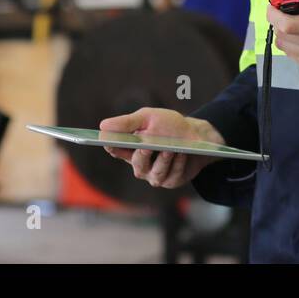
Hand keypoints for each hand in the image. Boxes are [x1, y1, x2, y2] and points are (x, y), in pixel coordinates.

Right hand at [98, 107, 224, 188]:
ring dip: (164, 161)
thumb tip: (103, 126)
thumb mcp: (148, 118)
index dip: (113, 148)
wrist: (196, 135)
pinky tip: (182, 152)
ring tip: (170, 149)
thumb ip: (127, 123)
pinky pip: (174, 174)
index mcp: (132, 150)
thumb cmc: (168, 125)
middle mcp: (143, 166)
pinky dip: (179, 162)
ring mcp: (158, 175)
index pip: (117, 151)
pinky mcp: (173, 179)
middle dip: (142, 156)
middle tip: (146, 146)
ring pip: (157, 173)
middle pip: (137, 165)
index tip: (110, 143)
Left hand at [266, 0, 298, 86]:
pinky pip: (293, 55)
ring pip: (285, 46)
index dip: (274, 13)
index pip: (289, 25)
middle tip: (286, 8)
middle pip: (283, 34)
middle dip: (278, 18)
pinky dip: (292, 43)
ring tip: (297, 19)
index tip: (273, 4)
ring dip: (284, 31)